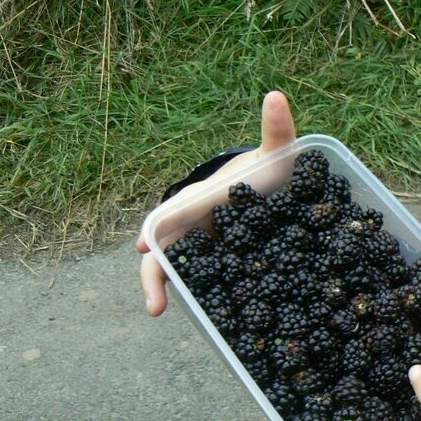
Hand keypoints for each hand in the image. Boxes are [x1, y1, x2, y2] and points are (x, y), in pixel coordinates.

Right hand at [137, 90, 296, 315]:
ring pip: (185, 272)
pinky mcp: (228, 270)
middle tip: (153, 305)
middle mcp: (198, 228)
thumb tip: (275, 95)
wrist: (275, 190)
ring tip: (163, 314)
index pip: (170, 214)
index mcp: (202, 201)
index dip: (155, 229)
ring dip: (173, 292)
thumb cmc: (266, 172)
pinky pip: (213, 286)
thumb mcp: (275, 156)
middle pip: (166, 251)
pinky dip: (210, 302)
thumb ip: (277, 132)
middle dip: (155, 275)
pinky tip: (218, 325)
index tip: (143, 245)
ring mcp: (210, 251)